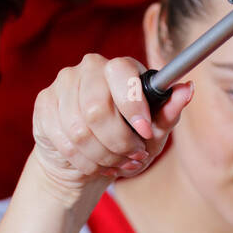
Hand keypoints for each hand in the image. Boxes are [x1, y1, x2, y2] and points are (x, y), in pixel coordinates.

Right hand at [29, 53, 192, 202]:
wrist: (87, 159)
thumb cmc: (126, 140)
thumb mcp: (153, 132)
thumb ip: (168, 112)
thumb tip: (188, 90)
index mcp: (120, 67)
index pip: (122, 73)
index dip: (133, 107)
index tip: (144, 133)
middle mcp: (90, 68)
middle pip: (97, 109)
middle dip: (118, 143)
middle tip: (131, 158)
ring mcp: (63, 84)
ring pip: (79, 130)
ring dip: (101, 157)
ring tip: (114, 165)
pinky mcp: (44, 104)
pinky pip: (62, 140)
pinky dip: (82, 161)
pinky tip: (92, 164)